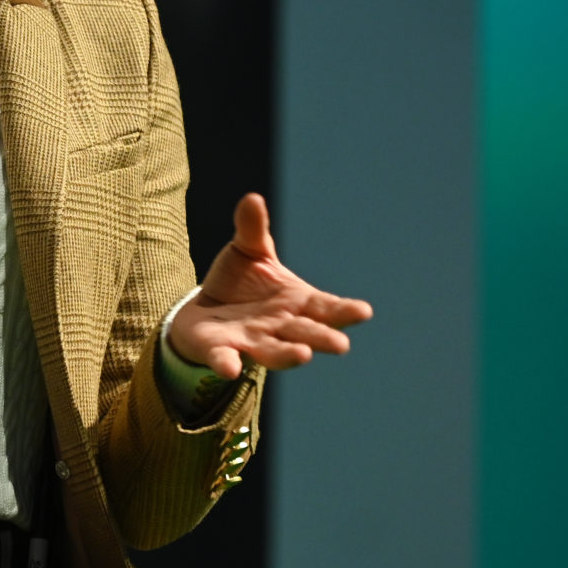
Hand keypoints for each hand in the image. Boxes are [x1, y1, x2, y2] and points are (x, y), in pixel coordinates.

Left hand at [171, 193, 372, 380]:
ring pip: (274, 351)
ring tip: (304, 355)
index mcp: (295, 301)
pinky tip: (231, 369)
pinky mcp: (222, 350)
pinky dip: (228, 364)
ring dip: (287, 355)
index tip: (363, 312)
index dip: (344, 310)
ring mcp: (252, 340)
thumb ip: (252, 229)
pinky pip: (226, 359)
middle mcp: (280, 325)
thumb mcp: (248, 251)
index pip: (325, 307)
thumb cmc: (238, 282)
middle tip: (340, 344)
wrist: (204, 310)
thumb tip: (252, 198)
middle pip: (306, 332)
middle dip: (322, 337)